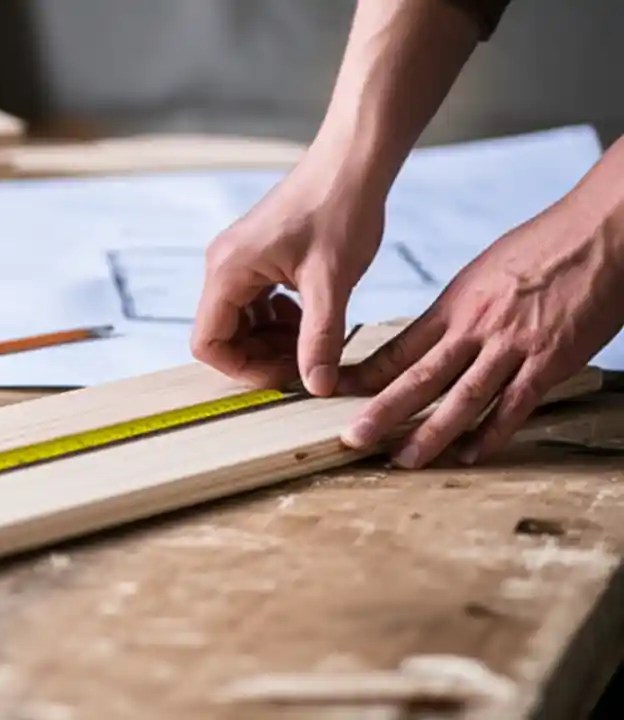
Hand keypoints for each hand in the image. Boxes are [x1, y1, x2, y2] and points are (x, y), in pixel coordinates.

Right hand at [191, 151, 385, 394]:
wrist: (352, 160)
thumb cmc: (339, 208)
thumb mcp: (331, 282)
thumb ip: (320, 338)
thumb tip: (317, 387)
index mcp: (227, 272)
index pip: (207, 343)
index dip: (243, 370)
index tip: (286, 377)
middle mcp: (223, 266)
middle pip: (223, 335)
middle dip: (261, 357)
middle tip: (308, 363)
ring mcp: (238, 260)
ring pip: (241, 321)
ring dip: (273, 340)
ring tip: (314, 339)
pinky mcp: (257, 256)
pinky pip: (256, 303)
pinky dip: (280, 320)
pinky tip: (312, 315)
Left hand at [340, 195, 623, 467]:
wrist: (602, 231)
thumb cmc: (548, 244)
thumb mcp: (487, 271)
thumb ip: (462, 309)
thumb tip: (440, 335)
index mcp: (456, 305)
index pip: (399, 348)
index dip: (364, 375)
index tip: (335, 393)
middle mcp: (476, 327)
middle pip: (419, 377)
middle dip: (381, 412)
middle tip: (352, 438)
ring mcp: (512, 346)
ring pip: (462, 398)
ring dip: (430, 433)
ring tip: (403, 459)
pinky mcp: (550, 361)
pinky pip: (515, 405)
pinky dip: (492, 434)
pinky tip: (472, 454)